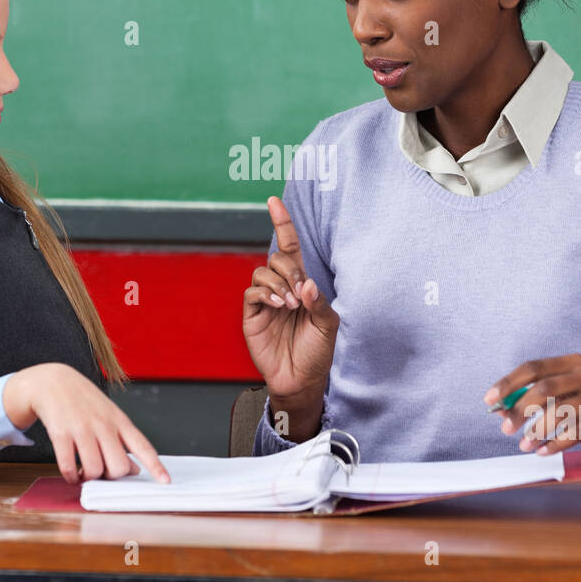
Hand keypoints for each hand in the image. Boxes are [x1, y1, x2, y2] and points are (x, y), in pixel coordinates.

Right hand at [4, 362, 169, 484]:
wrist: (53, 381)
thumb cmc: (85, 402)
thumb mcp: (110, 416)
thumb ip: (123, 442)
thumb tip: (136, 469)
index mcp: (120, 421)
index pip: (143, 446)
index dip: (156, 466)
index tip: (166, 482)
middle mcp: (104, 425)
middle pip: (118, 467)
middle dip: (111, 477)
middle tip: (102, 473)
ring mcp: (82, 428)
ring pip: (94, 469)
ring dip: (88, 479)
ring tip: (83, 473)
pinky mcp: (61, 433)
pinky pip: (68, 466)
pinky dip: (71, 476)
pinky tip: (71, 473)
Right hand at [242, 196, 338, 434]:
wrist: (302, 380)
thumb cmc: (317, 352)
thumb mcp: (329, 325)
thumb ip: (319, 303)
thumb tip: (306, 283)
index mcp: (301, 284)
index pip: (289, 247)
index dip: (282, 223)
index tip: (274, 201)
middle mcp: (281, 288)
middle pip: (277, 258)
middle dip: (290, 270)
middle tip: (301, 295)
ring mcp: (264, 301)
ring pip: (262, 273)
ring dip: (278, 284)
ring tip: (291, 305)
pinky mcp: (252, 316)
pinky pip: (251, 293)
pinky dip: (265, 295)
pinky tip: (278, 306)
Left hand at [482, 354, 580, 456]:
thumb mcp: (566, 397)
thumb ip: (537, 399)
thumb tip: (501, 409)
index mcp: (574, 362)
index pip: (534, 367)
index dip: (509, 383)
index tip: (489, 400)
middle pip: (544, 388)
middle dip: (520, 410)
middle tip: (505, 428)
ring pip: (560, 411)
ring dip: (536, 430)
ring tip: (524, 444)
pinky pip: (575, 432)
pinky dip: (554, 443)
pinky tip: (542, 451)